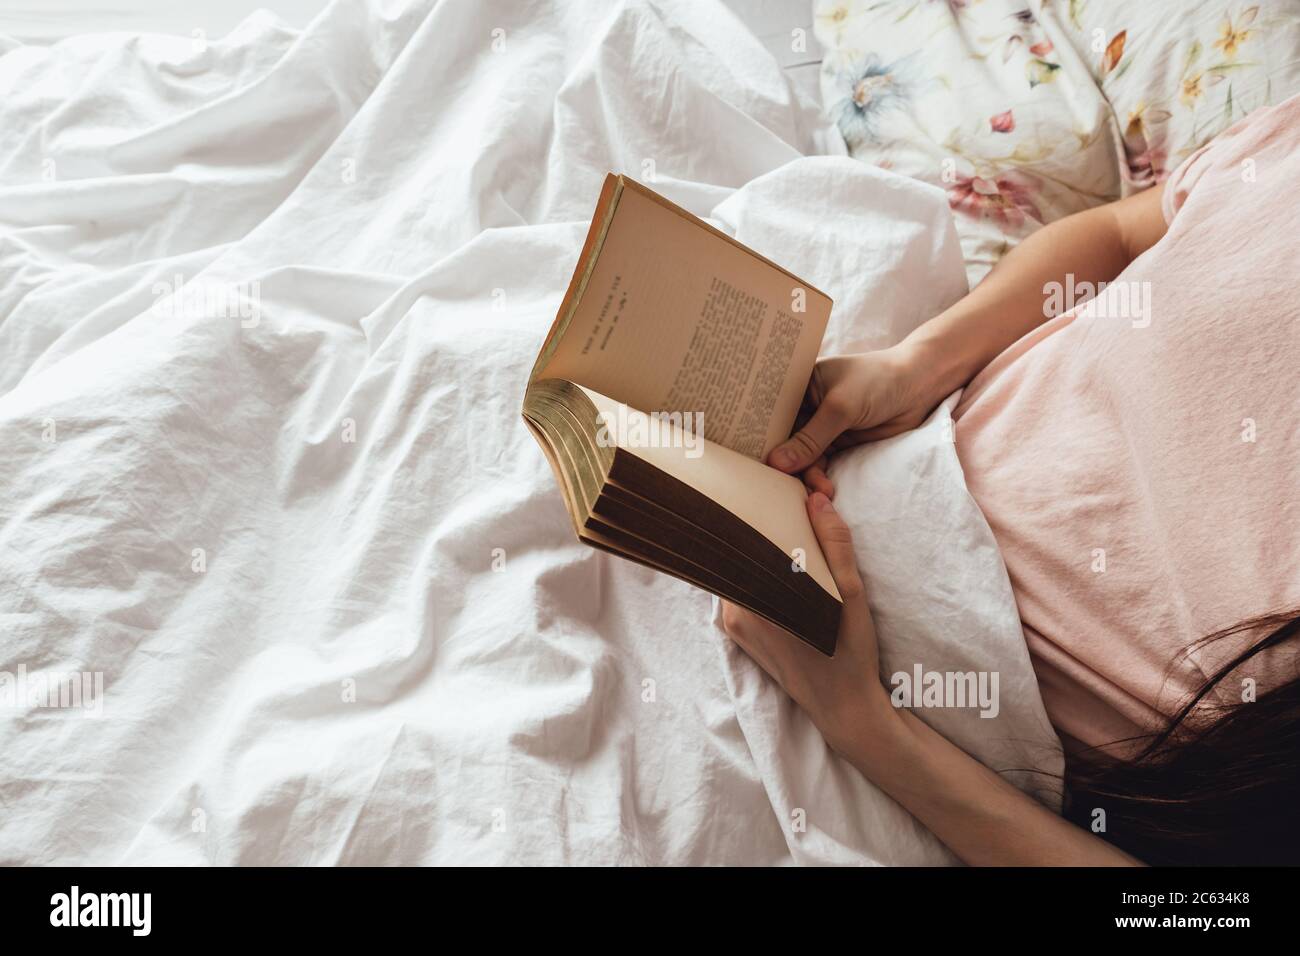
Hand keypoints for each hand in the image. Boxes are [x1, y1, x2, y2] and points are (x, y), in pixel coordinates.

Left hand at [720, 491, 894, 758]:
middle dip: (766, 523)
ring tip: (795, 527)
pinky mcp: (740, 634)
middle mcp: (732, 610)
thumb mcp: (850, 593)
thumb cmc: (849, 652)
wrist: (844, 707)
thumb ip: (833, 544)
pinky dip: (762, 572)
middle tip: (797, 502)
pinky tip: (788, 561)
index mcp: (752, 598)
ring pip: (742, 569)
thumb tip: (815, 499)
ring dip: (764, 548)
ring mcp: (734, 624)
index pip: (743, 536)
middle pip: (741, 550)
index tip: (782, 490)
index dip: (760, 506)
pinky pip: (745, 589)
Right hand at [767, 343, 940, 493]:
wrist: (920, 387)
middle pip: (781, 437)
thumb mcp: (840, 408)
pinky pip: (818, 463)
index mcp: (797, 383)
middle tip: (780, 485)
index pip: (768, 410)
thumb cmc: (878, 381)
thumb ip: (810, 438)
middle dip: (781, 460)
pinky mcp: (836, 442)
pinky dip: (819, 477)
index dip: (757, 434)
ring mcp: (819, 425)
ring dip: (805, 474)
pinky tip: (824, 489)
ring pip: (799, 455)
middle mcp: (803, 404)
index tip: (749, 459)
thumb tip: (776, 464)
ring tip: (817, 490)